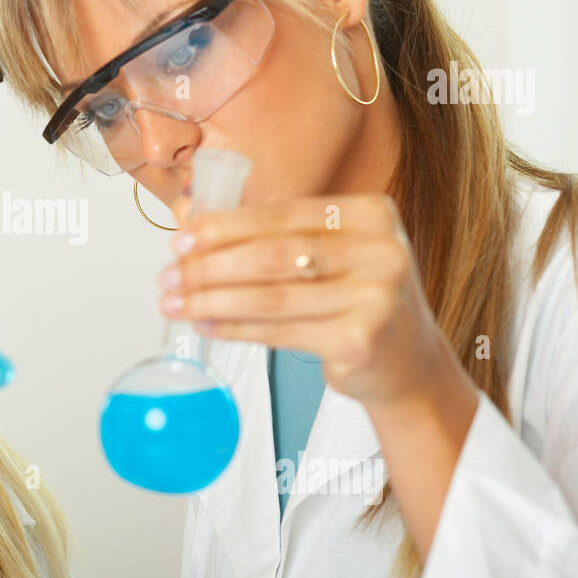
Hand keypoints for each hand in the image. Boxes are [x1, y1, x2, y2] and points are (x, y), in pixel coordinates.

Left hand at [160, 193, 468, 415]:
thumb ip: (265, 232)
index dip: (225, 226)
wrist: (409, 363)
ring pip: (271, 296)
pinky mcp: (360, 341)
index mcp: (371, 213)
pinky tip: (205, 323)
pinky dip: (235, 327)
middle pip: (273, 254)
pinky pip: (280, 331)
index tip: (181, 238)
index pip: (282, 213)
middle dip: (210, 265)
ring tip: (174, 302)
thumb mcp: (326, 254)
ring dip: (212, 299)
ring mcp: (375, 297)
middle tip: (168, 274)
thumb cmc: (357, 299)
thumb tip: (186, 213)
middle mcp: (381, 250)